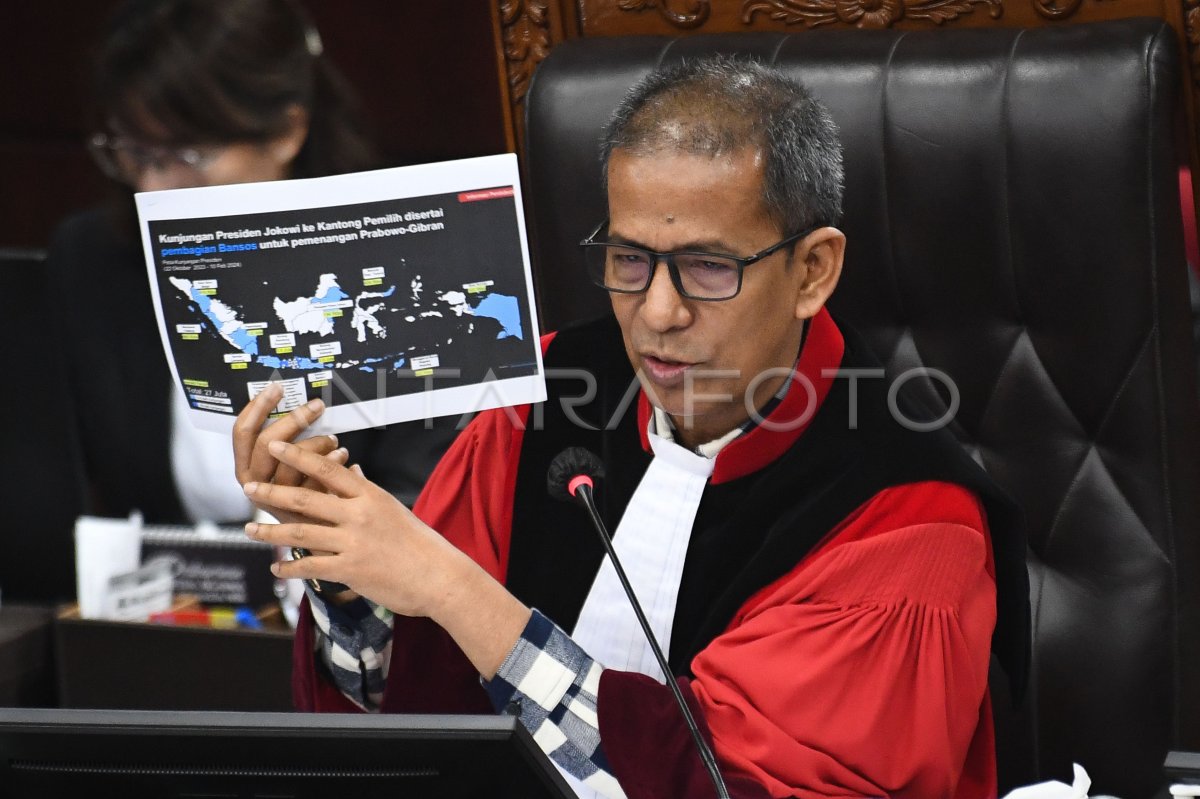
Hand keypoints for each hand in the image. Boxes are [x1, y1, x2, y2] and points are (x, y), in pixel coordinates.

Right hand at [232, 383, 346, 523]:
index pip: (243, 433)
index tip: (277, 388)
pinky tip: (344, 455)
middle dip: (294, 420)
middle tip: (316, 406)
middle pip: (267, 443)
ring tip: (334, 439)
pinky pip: (314, 481)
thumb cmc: (305, 489)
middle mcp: (254, 484)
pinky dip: (332, 463)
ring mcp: (275, 500)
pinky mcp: (297, 513)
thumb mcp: (291, 463)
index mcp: (246, 467)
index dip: (257, 408)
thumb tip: (306, 406)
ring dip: (316, 444)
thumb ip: (291, 439)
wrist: (321, 532)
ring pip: (292, 462)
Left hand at [244, 439, 530, 678]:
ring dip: (271, 532)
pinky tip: (276, 569)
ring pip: (302, 533)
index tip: (274, 447)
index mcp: (369, 494)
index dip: (297, 457)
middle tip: (248, 488)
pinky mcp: (350, 569)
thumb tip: (348, 469)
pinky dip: (290, 568)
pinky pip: (311, 567)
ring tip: (249, 529)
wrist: (438, 575)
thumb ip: (364, 490)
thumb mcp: (391, 508)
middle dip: (273, 493)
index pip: (327, 469)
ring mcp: (353, 542)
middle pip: (307, 498)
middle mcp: (359, 514)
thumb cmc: (417, 541)